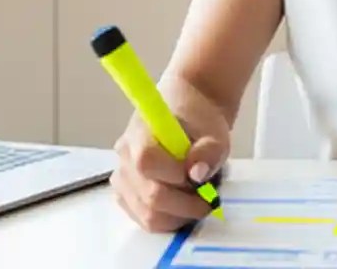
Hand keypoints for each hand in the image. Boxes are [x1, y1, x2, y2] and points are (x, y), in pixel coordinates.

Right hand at [110, 89, 230, 232]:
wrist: (186, 117)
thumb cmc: (198, 122)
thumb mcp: (214, 130)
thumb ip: (209, 150)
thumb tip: (197, 173)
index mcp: (140, 132)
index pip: (146, 162)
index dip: (174, 176)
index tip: (198, 175)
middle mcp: (124, 157)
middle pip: (148, 196)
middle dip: (184, 205)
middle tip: (207, 199)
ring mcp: (122, 179)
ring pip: (146, 214)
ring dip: (178, 215)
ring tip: (195, 200)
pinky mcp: (125, 196)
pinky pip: (144, 220)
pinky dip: (168, 219)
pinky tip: (182, 204)